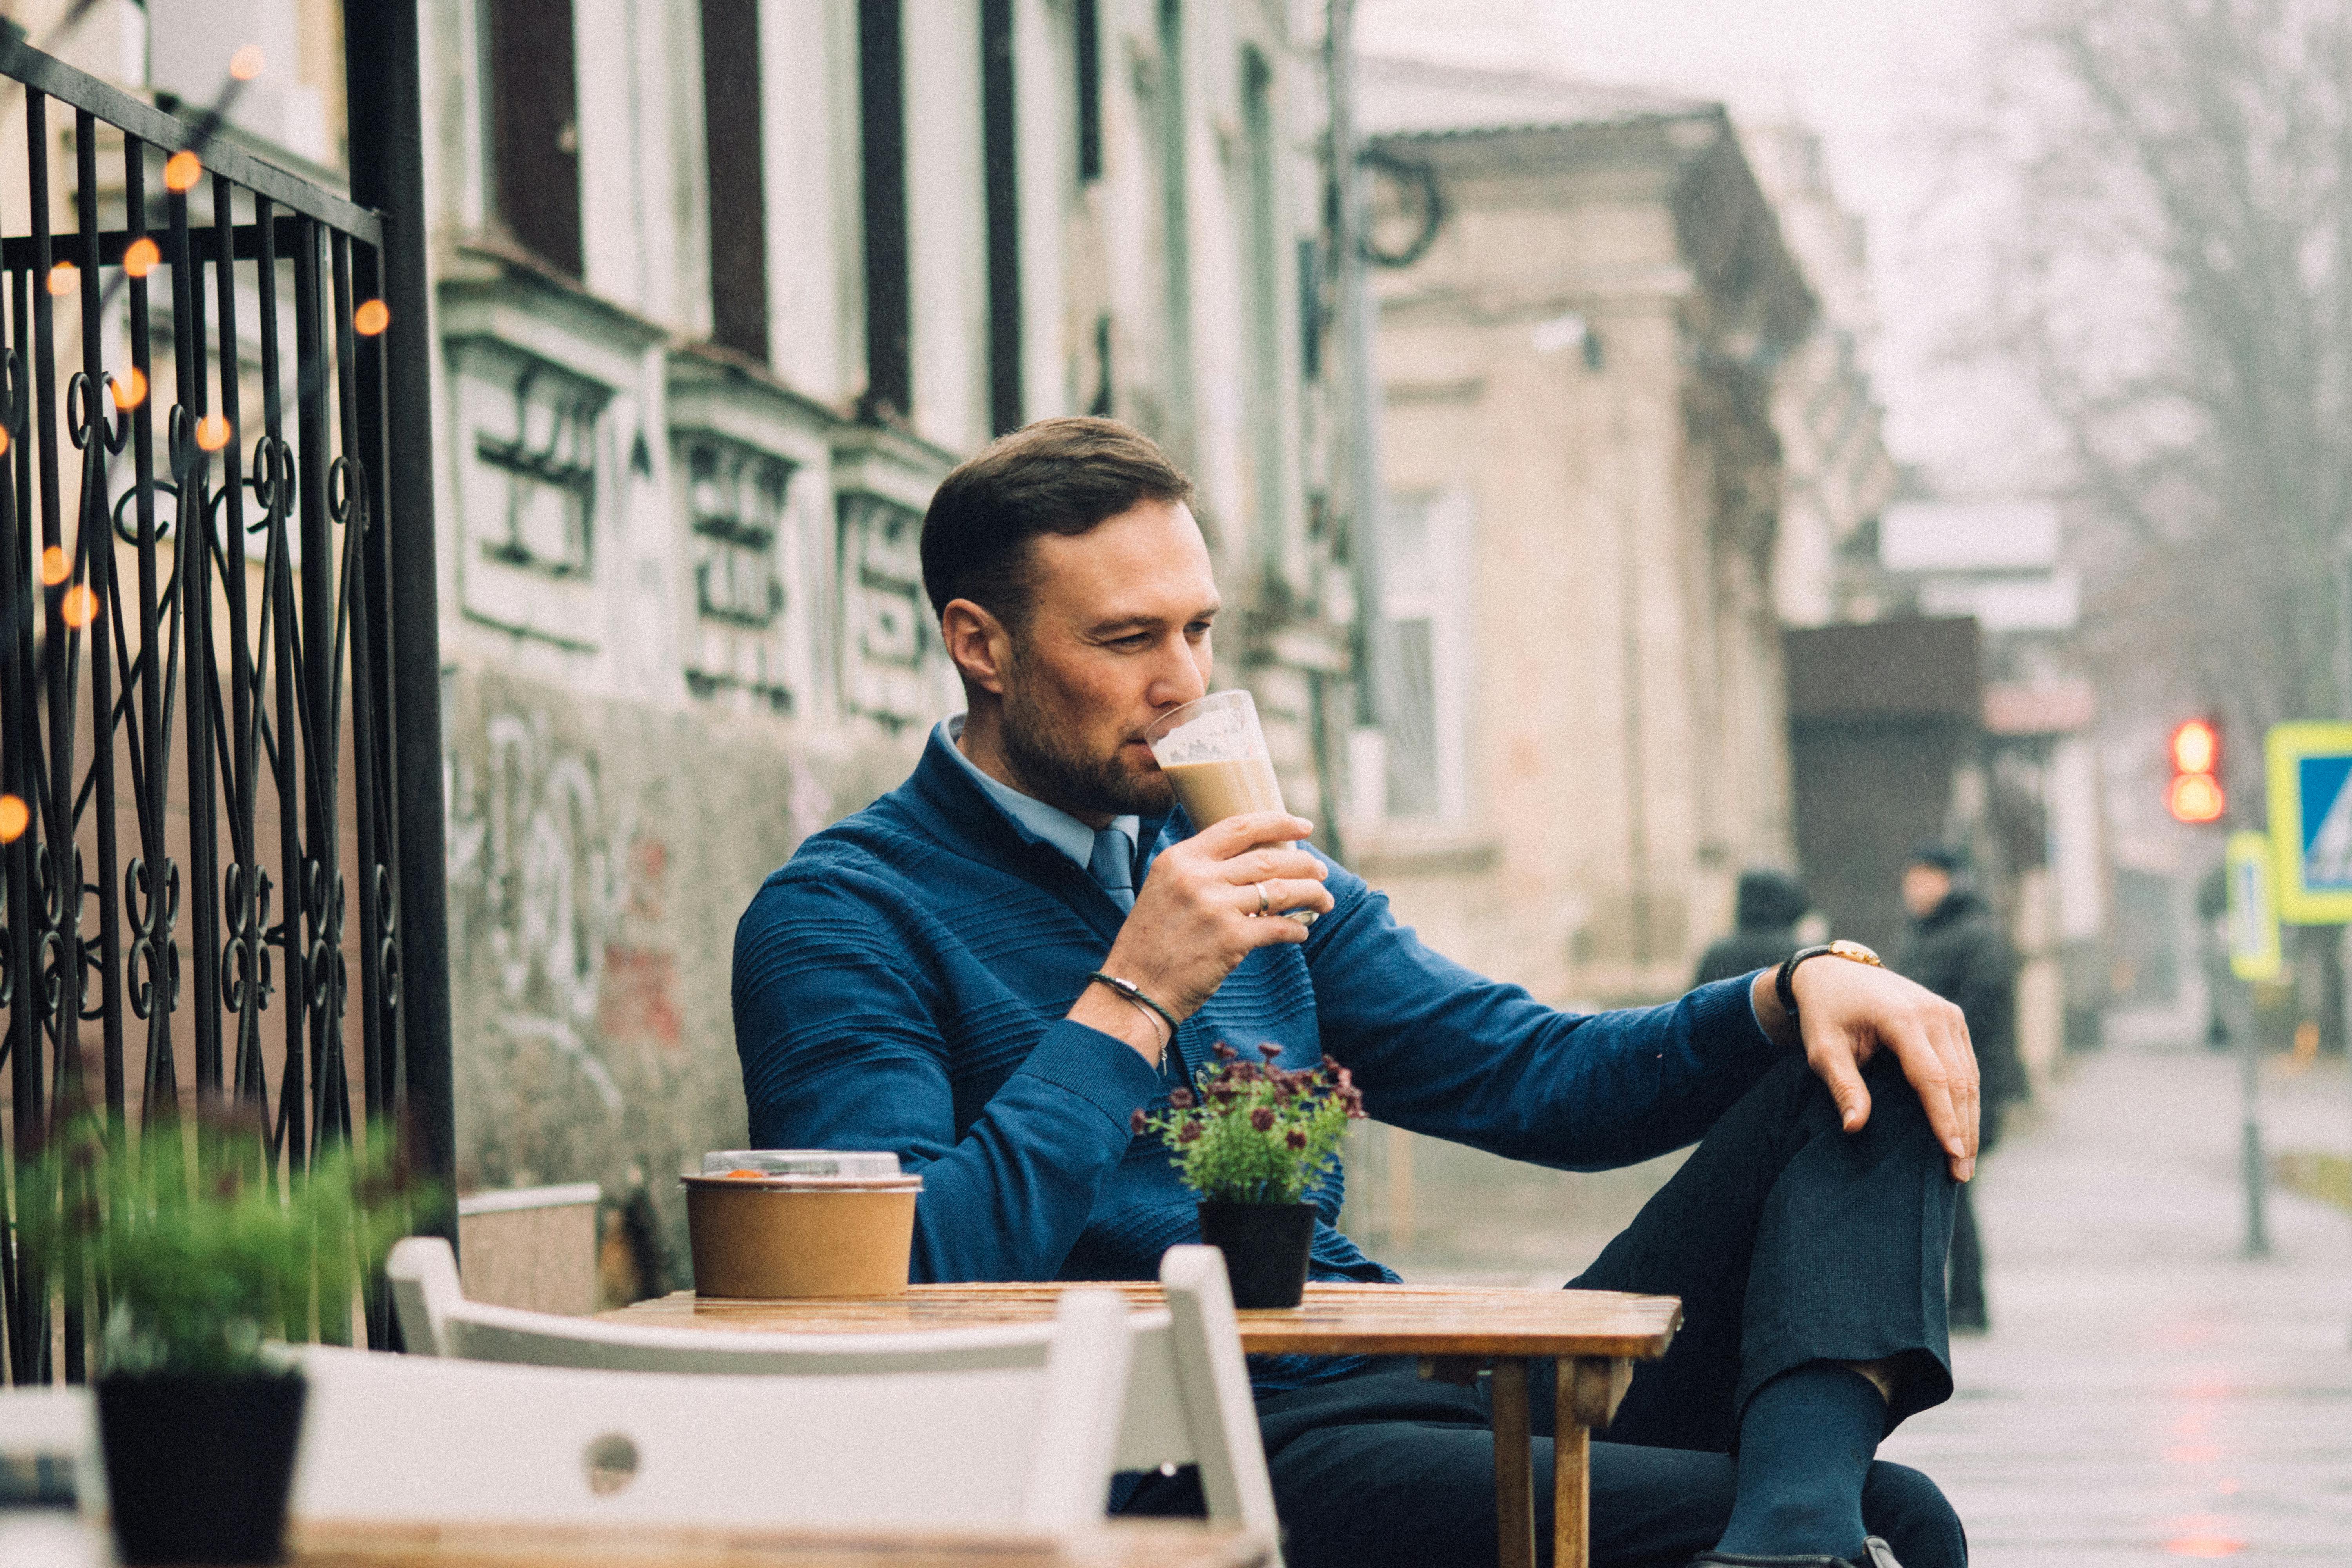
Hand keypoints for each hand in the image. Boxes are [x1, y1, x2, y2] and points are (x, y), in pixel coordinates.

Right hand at [1068, 812, 1332, 1061]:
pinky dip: (1296, 929)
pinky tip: (1301, 932)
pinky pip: (1278, 928)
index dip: (1278, 822)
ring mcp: (1215, 907)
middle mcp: (1197, 877)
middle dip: (1304, 863)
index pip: (1239, 826)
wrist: (1136, 988)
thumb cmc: (1153, 943)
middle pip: (1268, 858)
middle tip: (1320, 870)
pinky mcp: (1230, 940)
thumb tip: (1256, 865)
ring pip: (1281, 889)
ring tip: (1325, 900)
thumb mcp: (1166, 890)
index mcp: (1181, 859)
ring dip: (1311, 893)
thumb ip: (1201, 871)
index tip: (1303, 826)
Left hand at [1749, 959, 1980, 1180]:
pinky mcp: (1952, 1019)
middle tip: (1960, 1173)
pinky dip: (1968, 1099)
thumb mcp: (1823, 1049)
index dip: (1943, 1118)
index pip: (1932, 1077)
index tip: (1951, 1154)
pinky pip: (1967, 1065)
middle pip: (1959, 1081)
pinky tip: (1964, 1129)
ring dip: (1970, 1120)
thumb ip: (1842, 1086)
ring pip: (1970, 1076)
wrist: (1835, 972)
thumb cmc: (1825, 1013)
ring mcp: (1948, 1014)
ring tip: (1965, 1162)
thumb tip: (1855, 1128)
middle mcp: (1934, 1014)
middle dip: (1963, 1130)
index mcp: (1902, 1018)